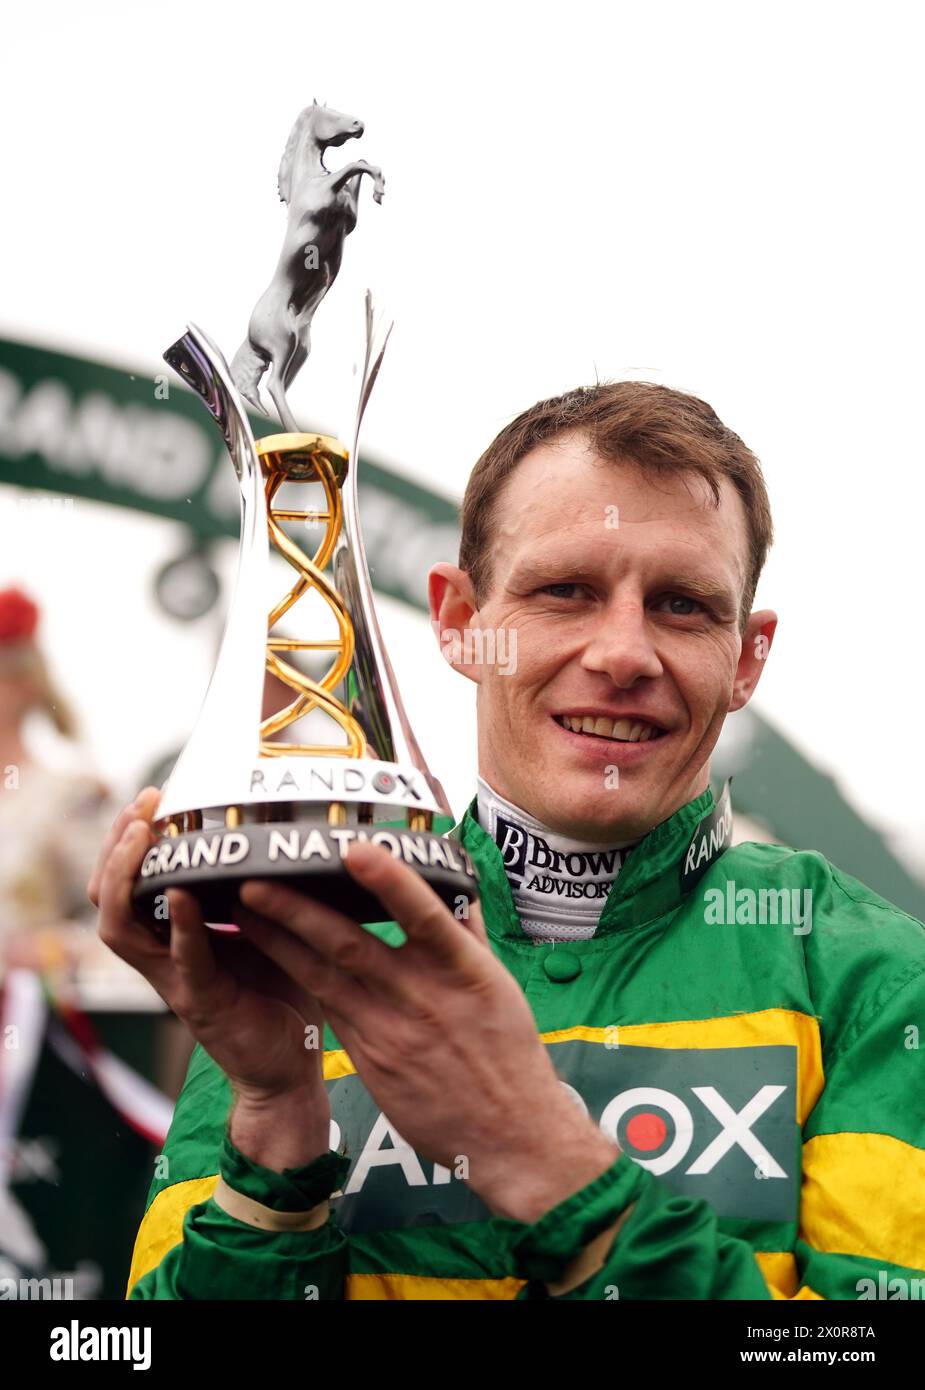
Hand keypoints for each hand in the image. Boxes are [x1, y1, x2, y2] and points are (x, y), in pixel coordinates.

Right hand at [90, 794, 330, 1165]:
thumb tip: (277, 831)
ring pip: (120, 927)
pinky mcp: (202, 1002)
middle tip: (142, 807)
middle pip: (107, 898)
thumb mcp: (264, 928)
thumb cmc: (279, 993)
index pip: (125, 882)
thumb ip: (259, 889)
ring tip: (144, 837)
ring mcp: (176, 980)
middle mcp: (163, 955)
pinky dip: (179, 925)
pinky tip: (182, 895)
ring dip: (128, 877)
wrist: (291, 1066)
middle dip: (116, 846)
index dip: (126, 840)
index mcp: (173, 935)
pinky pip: (181, 960)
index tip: (151, 798)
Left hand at [236, 842, 618, 1221]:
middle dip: (299, 911)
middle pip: (350, 946)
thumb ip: (468, 931)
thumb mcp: (499, 983)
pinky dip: (300, 976)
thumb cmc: (508, 1050)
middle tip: (258, 879)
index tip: (356, 850)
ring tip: (246, 910)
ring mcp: (390, 1030)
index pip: (424, 916)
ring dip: (281, 942)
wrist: (509, 1134)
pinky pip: (329, 1008)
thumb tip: (452, 881)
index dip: (389, 882)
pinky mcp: (370, 1058)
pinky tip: (273, 954)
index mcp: (463, 970)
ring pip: (324, 977)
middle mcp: (422, 997)